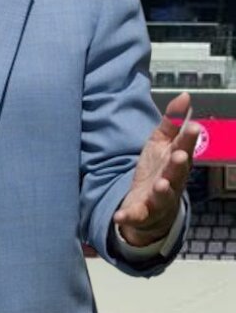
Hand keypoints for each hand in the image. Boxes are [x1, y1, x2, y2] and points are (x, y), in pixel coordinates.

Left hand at [113, 92, 199, 246]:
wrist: (151, 207)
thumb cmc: (159, 170)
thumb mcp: (162, 143)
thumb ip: (172, 121)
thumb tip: (185, 95)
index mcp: (175, 162)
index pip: (184, 148)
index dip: (188, 139)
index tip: (193, 127)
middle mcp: (171, 181)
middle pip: (177, 173)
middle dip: (178, 164)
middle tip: (179, 154)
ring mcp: (158, 199)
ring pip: (163, 196)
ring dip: (163, 190)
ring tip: (161, 184)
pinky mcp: (142, 213)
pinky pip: (136, 215)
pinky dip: (129, 216)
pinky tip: (120, 215)